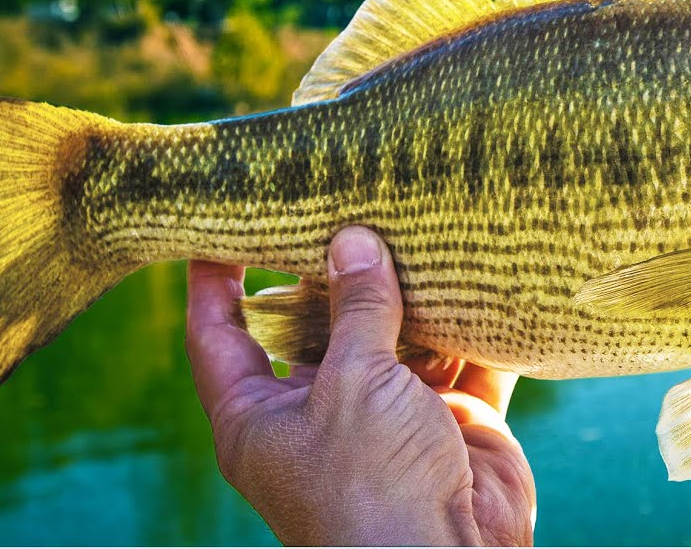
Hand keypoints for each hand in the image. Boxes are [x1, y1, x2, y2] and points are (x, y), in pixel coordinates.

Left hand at [185, 226, 535, 545]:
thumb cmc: (374, 484)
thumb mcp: (353, 383)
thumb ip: (357, 308)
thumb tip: (352, 241)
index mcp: (259, 415)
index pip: (218, 333)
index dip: (214, 277)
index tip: (218, 220)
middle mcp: (319, 414)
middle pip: (315, 326)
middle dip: (332, 272)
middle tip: (343, 206)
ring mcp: (386, 419)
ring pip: (392, 339)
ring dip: (408, 295)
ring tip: (414, 227)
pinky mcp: (448, 424)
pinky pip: (459, 362)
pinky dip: (470, 328)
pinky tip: (477, 280)